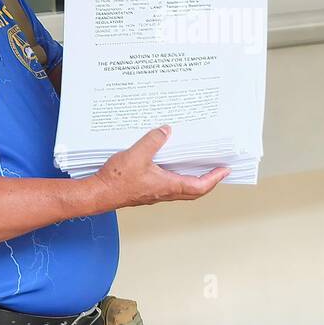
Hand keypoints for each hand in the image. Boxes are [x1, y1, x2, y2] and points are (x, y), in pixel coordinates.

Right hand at [91, 125, 227, 209]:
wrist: (98, 193)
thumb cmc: (116, 181)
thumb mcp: (136, 155)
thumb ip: (153, 141)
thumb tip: (165, 131)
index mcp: (167, 186)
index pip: (199, 186)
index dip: (214, 178)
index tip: (224, 170)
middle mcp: (164, 192)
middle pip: (194, 191)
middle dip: (208, 182)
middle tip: (217, 172)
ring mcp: (154, 193)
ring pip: (181, 191)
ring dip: (193, 181)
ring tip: (197, 169)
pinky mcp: (145, 191)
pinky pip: (168, 187)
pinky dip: (177, 179)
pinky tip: (170, 168)